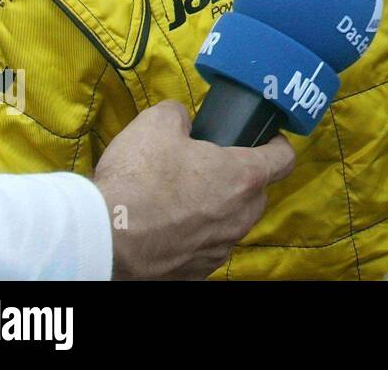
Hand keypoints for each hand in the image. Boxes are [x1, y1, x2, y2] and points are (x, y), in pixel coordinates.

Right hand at [93, 101, 294, 279]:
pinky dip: (193, 237)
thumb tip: (182, 121)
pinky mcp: (196, 273)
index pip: (284, 159)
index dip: (277, 144)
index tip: (267, 139)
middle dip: (239, 179)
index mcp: (244, 177)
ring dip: (216, 210)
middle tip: (209, 167)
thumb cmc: (138, 178)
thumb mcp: (157, 123)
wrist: (103, 237)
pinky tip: (166, 228)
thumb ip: (179, 114)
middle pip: (256, 193)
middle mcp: (241, 217)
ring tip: (181, 200)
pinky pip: (206, 248)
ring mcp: (220, 248)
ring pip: (231, 223)